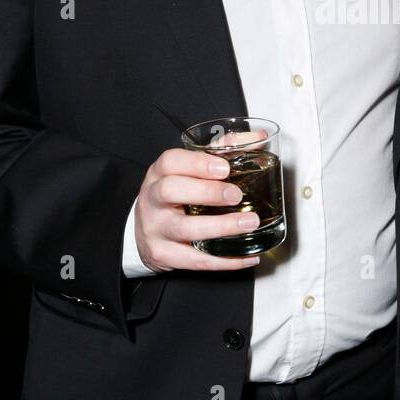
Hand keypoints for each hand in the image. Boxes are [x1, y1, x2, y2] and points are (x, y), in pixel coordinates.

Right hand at [134, 148, 259, 271]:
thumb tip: (256, 139)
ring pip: (183, 228)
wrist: (143, 233)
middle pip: (171, 191)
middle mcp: (153, 200)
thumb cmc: (172, 198)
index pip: (170, 162)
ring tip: (249, 223)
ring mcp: (155, 229)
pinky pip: (195, 260)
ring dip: (220, 227)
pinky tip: (247, 256)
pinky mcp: (164, 255)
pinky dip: (224, 260)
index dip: (198, 163)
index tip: (224, 167)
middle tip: (236, 195)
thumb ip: (220, 153)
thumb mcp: (187, 173)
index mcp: (159, 175)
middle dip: (207, 192)